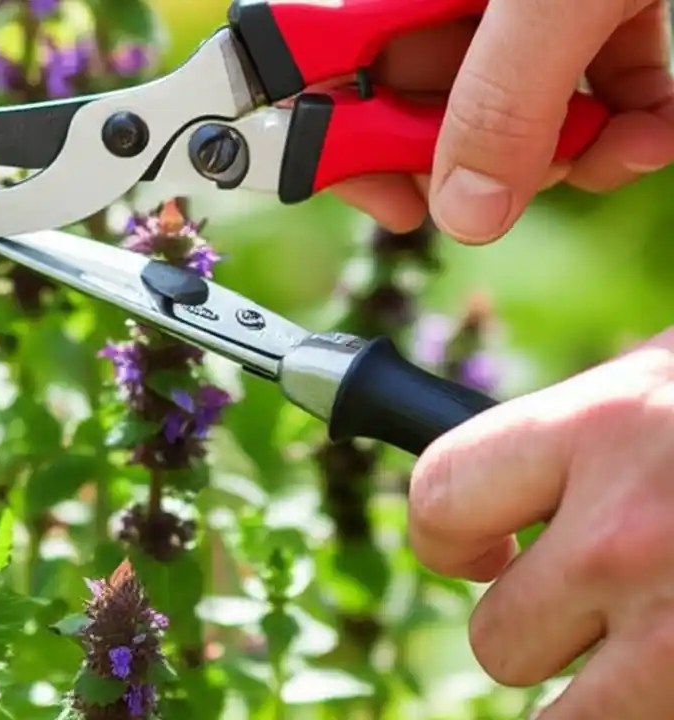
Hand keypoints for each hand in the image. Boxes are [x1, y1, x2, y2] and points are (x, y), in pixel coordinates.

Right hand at [332, 0, 673, 241]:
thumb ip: (502, 103)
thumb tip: (466, 215)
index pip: (316, 58)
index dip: (339, 141)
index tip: (396, 203)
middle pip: (420, 94)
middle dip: (487, 154)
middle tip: (530, 176)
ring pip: (509, 98)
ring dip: (569, 148)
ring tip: (624, 145)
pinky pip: (585, 73)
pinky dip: (621, 113)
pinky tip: (653, 126)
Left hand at [409, 327, 673, 717]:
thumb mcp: (666, 383)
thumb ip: (581, 429)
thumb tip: (505, 467)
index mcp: (603, 424)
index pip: (437, 499)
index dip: (446, 537)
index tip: (477, 549)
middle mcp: (626, 529)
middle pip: (495, 635)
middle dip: (533, 624)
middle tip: (585, 598)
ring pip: (564, 714)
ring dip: (593, 680)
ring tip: (646, 627)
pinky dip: (646, 704)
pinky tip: (671, 658)